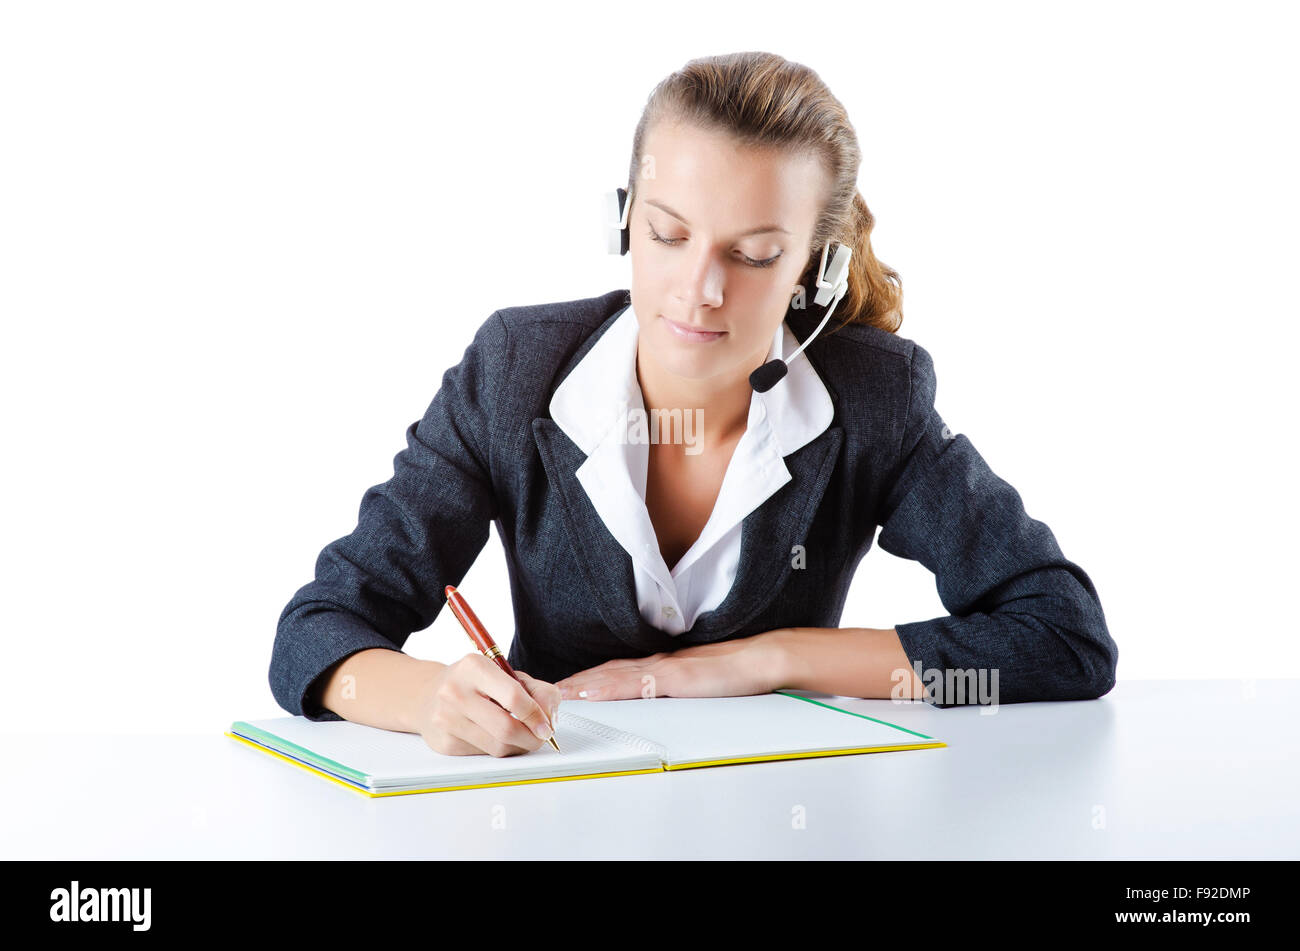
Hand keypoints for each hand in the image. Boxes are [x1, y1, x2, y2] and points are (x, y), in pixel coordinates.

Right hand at [410, 653, 560, 756]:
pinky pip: (484, 755)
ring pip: (497, 747)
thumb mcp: (504, 673)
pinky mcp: (444, 743)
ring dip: (518, 747)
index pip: (513, 697)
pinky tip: (497, 737)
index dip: (536, 715)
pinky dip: (499, 750)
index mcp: (473, 667)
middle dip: (532, 738)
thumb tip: (549, 718)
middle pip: (506, 728)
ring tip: (522, 736)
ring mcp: (446, 719)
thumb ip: (536, 690)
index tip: (547, 725)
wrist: (427, 695)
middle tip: (541, 737)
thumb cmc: (472, 683)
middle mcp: (455, 692)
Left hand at [554, 634, 785, 700]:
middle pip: (604, 672)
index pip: (614, 672)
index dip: (586, 678)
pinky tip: (589, 693)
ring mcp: (663, 669)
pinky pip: (633, 684)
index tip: (560, 686)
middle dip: (573, 682)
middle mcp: (655, 663)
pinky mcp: (673, 678)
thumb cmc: (736, 673)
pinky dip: (607, 688)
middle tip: (540, 690)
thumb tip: (660, 700)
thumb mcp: (699, 684)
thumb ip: (676, 690)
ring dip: (581, 684)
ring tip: (552, 693)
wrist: (762, 658)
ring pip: (611, 676)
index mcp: (660, 666)